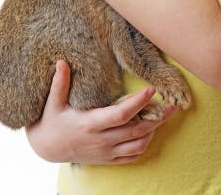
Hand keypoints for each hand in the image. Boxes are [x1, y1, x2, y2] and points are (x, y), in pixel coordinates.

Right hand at [25, 60, 174, 164]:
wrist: (47, 149)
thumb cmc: (51, 122)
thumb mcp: (52, 102)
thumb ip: (60, 82)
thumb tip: (61, 61)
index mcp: (90, 124)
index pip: (121, 114)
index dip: (138, 103)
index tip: (152, 89)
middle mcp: (101, 140)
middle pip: (137, 130)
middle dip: (158, 117)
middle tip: (173, 104)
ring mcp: (106, 152)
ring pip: (139, 144)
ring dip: (154, 130)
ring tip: (164, 116)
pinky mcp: (108, 159)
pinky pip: (133, 155)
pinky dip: (145, 144)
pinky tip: (150, 131)